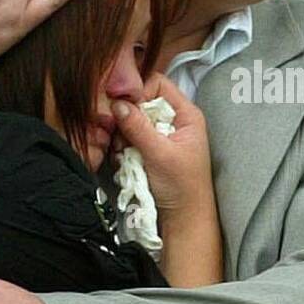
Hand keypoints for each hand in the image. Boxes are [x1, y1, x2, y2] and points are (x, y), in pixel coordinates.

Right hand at [111, 74, 214, 215]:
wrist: (184, 219)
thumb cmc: (181, 187)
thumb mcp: (159, 154)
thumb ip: (138, 127)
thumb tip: (118, 104)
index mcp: (186, 114)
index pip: (158, 84)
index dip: (138, 91)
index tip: (122, 107)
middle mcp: (174, 120)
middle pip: (141, 102)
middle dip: (126, 118)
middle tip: (120, 136)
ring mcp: (161, 135)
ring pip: (132, 121)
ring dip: (122, 135)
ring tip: (123, 153)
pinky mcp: (150, 150)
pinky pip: (129, 138)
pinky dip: (123, 147)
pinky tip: (123, 160)